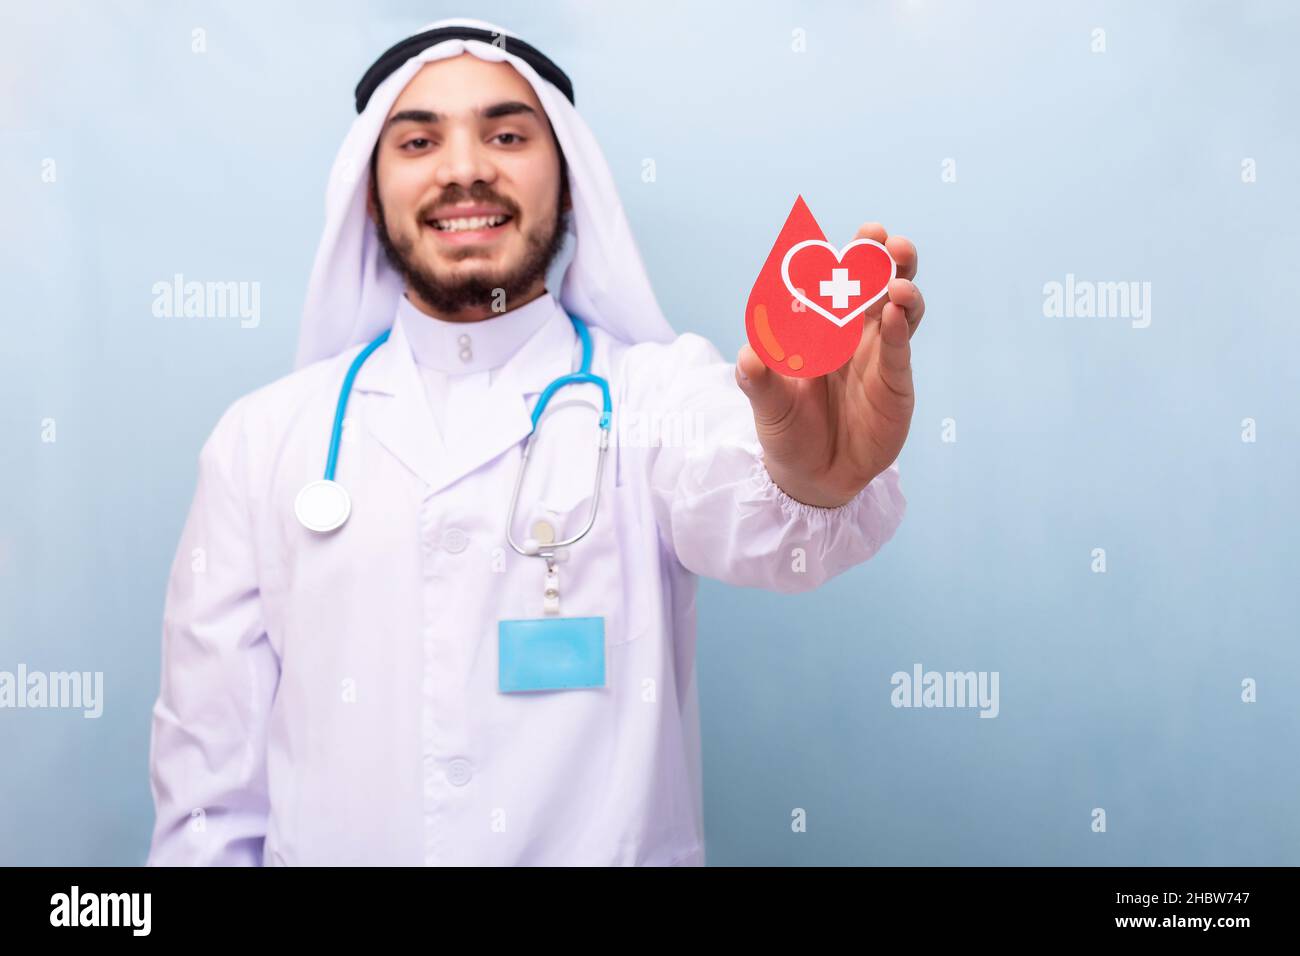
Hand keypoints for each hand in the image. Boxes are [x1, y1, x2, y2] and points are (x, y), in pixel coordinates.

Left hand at [735, 222, 923, 507]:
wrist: (816, 477)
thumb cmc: (788, 432)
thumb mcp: (768, 408)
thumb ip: (760, 382)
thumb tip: (748, 356)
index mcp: (816, 328)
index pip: (828, 283)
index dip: (835, 257)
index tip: (832, 240)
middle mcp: (851, 332)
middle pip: (871, 283)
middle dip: (878, 257)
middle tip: (881, 239)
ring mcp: (878, 353)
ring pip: (897, 307)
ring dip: (900, 287)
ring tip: (898, 281)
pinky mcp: (895, 380)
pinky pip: (900, 348)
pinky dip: (902, 328)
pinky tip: (899, 312)